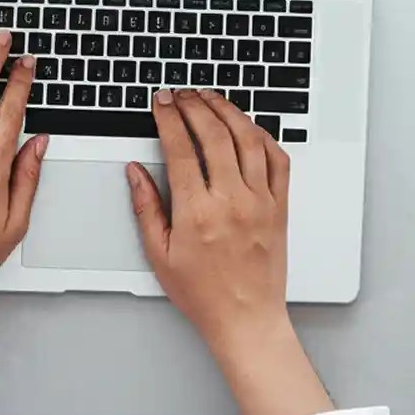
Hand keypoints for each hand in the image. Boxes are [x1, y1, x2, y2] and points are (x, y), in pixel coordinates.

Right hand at [127, 88, 331, 414]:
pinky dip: (263, 135)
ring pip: (248, 138)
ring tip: (210, 98)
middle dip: (194, 105)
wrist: (246, 319)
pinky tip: (247, 126)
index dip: (168, 117)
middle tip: (181, 94)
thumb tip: (135, 172)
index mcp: (197, 212)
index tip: (160, 103)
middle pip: (214, 134)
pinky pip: (277, 159)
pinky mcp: (279, 206)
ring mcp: (260, 201)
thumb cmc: (203, 294)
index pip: (180, 148)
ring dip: (228, 111)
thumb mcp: (159, 253)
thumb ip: (146, 207)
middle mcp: (232, 201)